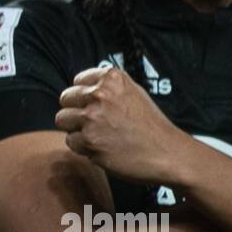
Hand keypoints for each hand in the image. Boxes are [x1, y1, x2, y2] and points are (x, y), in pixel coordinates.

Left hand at [55, 66, 186, 182]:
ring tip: (98, 135)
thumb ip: (107, 88)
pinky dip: (82, 147)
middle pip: (65, 99)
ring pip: (63, 120)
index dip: (83, 96)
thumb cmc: (151, 126)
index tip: (94, 106)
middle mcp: (100, 94)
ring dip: (76, 129)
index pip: (77, 81)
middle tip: (94, 124)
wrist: (168, 153)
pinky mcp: (90, 141)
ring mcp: (93, 118)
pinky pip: (70, 141)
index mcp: (111, 78)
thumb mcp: (133, 92)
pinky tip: (101, 148)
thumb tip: (80, 89)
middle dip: (75, 112)